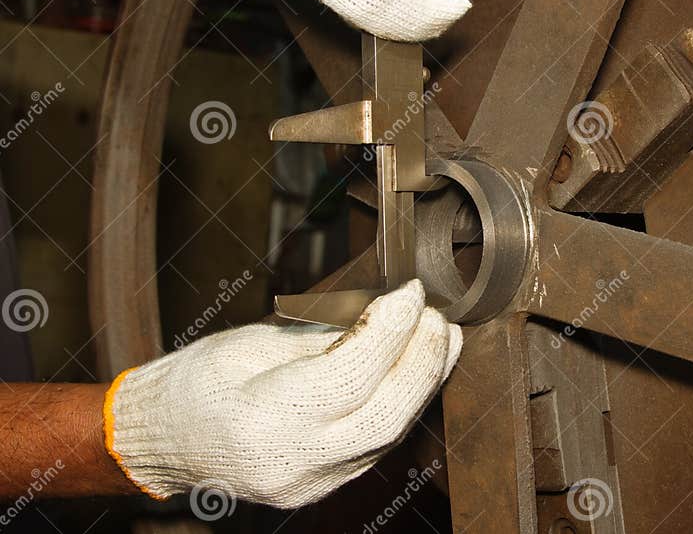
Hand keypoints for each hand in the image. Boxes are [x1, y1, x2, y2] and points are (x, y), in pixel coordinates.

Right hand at [103, 280, 460, 508]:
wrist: (163, 441)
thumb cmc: (196, 383)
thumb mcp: (252, 342)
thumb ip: (323, 333)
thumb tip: (384, 310)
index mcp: (264, 420)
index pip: (351, 373)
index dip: (391, 327)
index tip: (411, 291)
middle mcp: (292, 461)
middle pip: (386, 413)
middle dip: (423, 358)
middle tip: (436, 314)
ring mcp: (311, 482)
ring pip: (390, 433)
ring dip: (425, 381)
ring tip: (443, 337)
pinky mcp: (324, 486)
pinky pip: (378, 444)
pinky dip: (404, 403)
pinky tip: (418, 370)